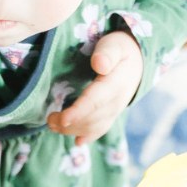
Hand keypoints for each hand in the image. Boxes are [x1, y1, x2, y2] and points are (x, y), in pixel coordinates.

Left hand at [47, 30, 142, 144]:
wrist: (137, 64)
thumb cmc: (120, 50)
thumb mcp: (115, 44)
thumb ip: (107, 53)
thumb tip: (99, 64)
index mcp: (116, 84)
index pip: (95, 101)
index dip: (79, 111)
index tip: (64, 119)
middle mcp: (116, 102)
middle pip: (91, 118)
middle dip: (69, 123)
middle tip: (49, 119)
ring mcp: (114, 112)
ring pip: (93, 127)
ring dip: (72, 130)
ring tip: (53, 125)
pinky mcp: (110, 116)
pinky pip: (99, 130)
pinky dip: (87, 136)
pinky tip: (77, 141)